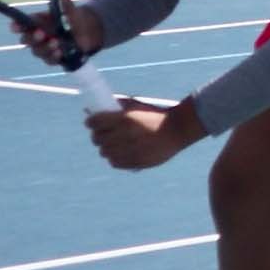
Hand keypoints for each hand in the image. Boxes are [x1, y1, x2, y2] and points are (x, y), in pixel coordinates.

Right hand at [13, 0, 102, 64]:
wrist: (87, 32)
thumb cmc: (72, 19)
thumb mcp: (69, 10)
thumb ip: (65, 0)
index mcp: (35, 24)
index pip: (20, 26)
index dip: (16, 26)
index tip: (15, 26)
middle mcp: (36, 37)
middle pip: (26, 40)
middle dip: (31, 38)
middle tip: (40, 33)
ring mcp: (44, 48)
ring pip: (37, 51)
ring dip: (45, 48)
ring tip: (55, 43)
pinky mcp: (53, 58)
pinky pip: (49, 60)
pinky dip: (53, 57)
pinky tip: (59, 52)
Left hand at [86, 98, 203, 169]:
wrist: (179, 129)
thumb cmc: (156, 115)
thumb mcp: (138, 106)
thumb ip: (117, 106)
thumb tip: (92, 109)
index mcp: (124, 118)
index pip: (94, 122)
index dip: (91, 122)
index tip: (92, 122)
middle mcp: (125, 134)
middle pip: (97, 139)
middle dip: (98, 136)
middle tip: (103, 135)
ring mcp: (131, 150)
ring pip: (105, 152)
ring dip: (106, 148)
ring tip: (113, 145)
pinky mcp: (137, 161)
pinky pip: (115, 163)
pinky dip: (115, 158)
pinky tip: (120, 153)